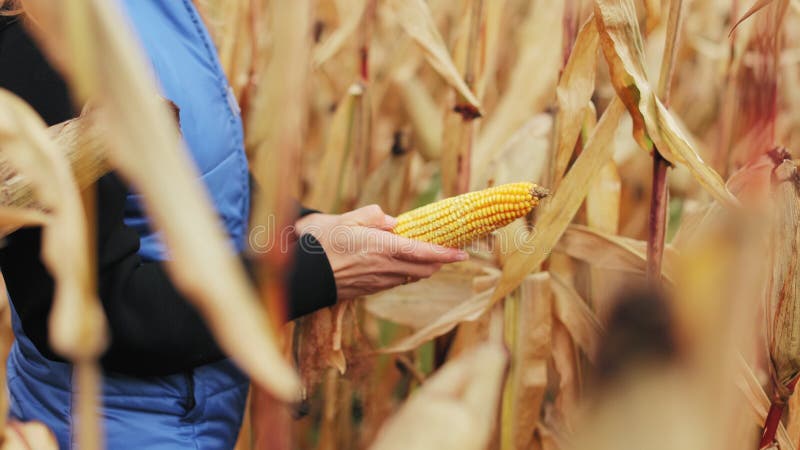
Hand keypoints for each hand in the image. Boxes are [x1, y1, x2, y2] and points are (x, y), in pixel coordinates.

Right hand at [295, 205, 467, 300]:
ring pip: (411, 277)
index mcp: (383, 248)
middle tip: (447, 251)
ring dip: (422, 268)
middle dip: (439, 262)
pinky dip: (405, 273)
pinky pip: (396, 282)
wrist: (303, 275)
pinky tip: (399, 263)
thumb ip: (373, 216)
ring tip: (425, 255)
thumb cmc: (322, 243)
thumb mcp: (346, 219)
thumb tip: (392, 222)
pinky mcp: (369, 290)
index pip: (424, 252)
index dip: (446, 254)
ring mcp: (378, 282)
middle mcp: (386, 268)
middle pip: (424, 270)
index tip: (462, 253)